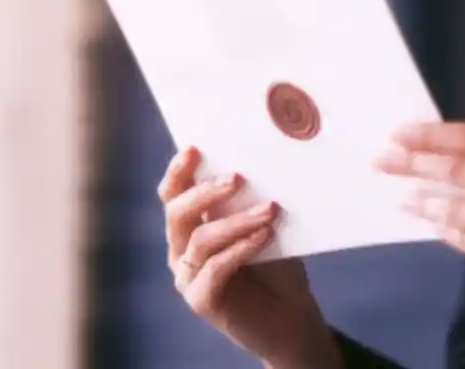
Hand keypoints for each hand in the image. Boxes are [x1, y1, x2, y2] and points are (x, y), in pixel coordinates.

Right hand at [159, 147, 342, 367]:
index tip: (194, 149)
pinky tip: (264, 235)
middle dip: (204, 191)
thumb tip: (258, 164)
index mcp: (190, 225)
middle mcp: (181, 249)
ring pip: (200, 239)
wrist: (291, 316)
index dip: (178, 171)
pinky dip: (240, 248)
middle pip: (177, 212)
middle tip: (236, 178)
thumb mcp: (264, 224)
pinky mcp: (200, 300)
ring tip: (269, 211)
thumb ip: (252, 200)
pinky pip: (214, 268)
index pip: (173, 193)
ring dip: (236, 220)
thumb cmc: (276, 265)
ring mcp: (187, 276)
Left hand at [374, 122, 464, 354]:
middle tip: (382, 160)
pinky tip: (433, 223)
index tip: (398, 133)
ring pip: (454, 209)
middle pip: (454, 169)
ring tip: (404, 196)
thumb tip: (448, 150)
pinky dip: (446, 230)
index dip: (428, 135)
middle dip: (411, 163)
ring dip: (423, 201)